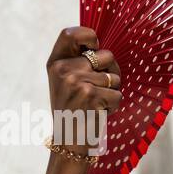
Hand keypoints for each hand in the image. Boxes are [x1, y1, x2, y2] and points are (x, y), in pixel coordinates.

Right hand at [46, 26, 120, 155]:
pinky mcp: (89, 95)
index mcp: (55, 62)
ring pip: (114, 77)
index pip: (70, 33)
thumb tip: (102, 46)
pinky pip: (118, 94)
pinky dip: (114, 105)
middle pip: (105, 55)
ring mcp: (75, 81)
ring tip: (96, 103)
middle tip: (99, 88)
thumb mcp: (66, 81)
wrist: (68, 140)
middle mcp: (62, 69)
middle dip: (112, 71)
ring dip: (112, 91)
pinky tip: (99, 112)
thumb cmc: (74, 109)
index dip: (89, 36)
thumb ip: (78, 61)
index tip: (95, 48)